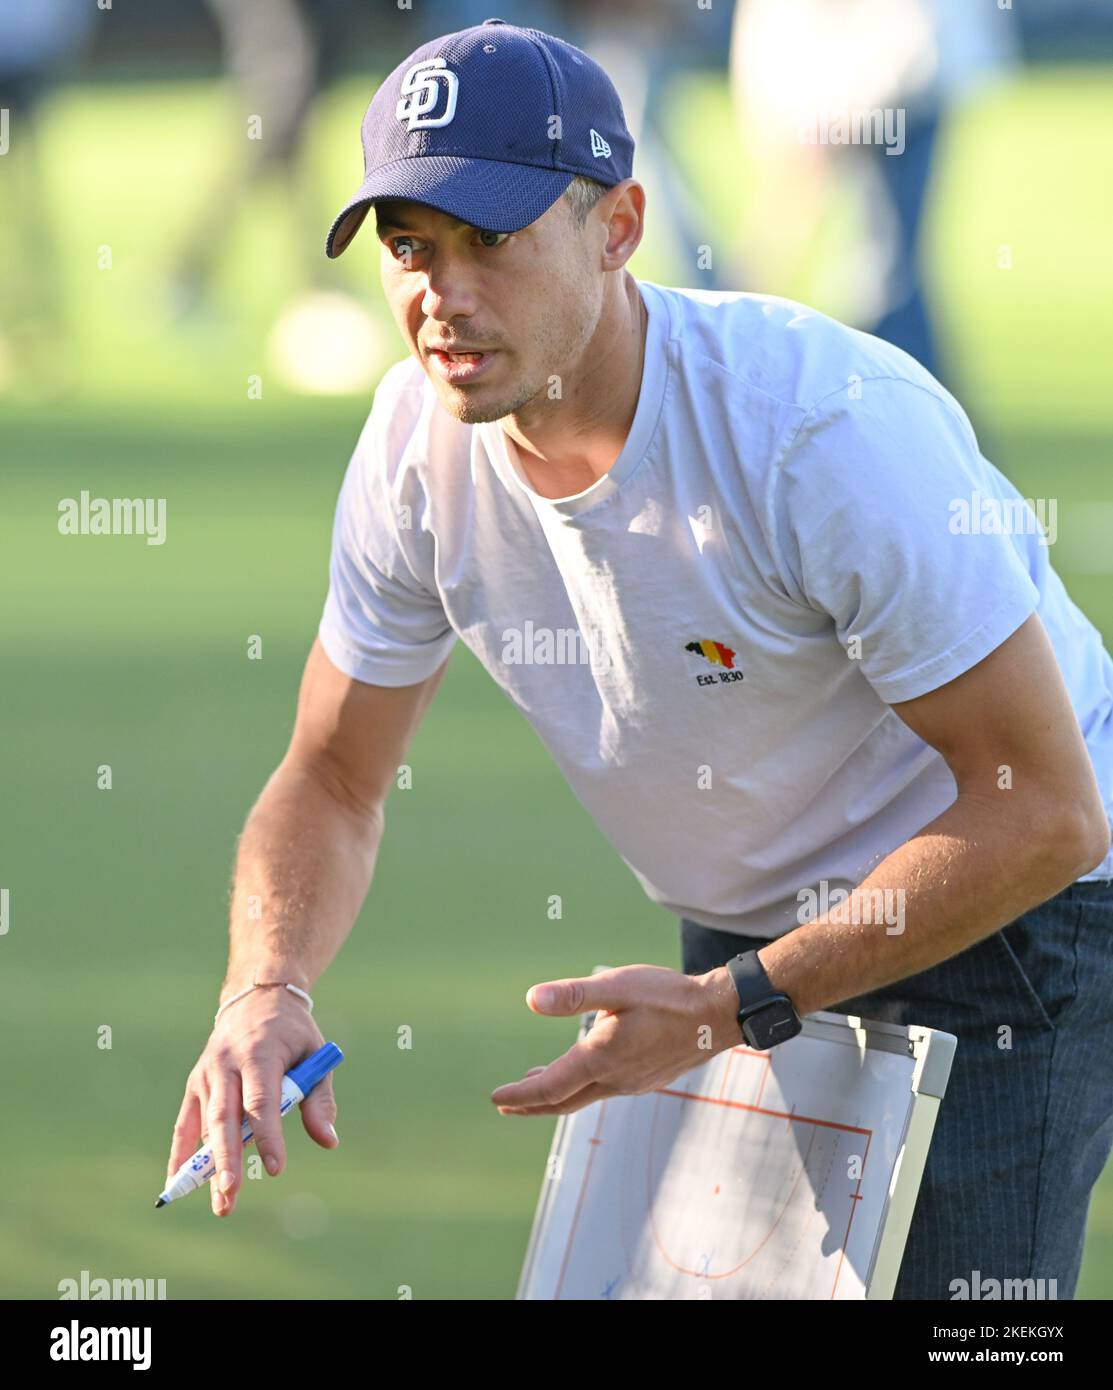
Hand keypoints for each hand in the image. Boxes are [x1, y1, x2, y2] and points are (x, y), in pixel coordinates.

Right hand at [166, 987, 338, 1216]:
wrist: (256, 1000)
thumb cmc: (292, 1034)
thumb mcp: (315, 1055)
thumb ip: (320, 1098)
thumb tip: (329, 1141)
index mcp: (260, 1052)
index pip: (261, 1100)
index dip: (266, 1135)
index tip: (276, 1167)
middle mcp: (226, 1063)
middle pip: (225, 1116)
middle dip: (227, 1158)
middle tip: (232, 1192)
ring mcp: (206, 1074)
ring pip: (206, 1125)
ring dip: (209, 1167)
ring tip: (223, 1204)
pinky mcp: (195, 1085)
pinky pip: (184, 1124)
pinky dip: (181, 1154)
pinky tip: (178, 1183)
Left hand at [489, 964, 741, 1116]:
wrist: (720, 1015)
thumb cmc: (669, 996)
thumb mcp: (618, 985)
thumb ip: (574, 994)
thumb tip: (531, 1000)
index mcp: (602, 1058)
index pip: (550, 1087)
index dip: (521, 1093)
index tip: (496, 1096)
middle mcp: (615, 1079)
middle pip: (564, 1101)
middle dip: (532, 1103)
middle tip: (506, 1104)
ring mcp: (633, 1082)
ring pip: (585, 1096)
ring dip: (557, 1094)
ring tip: (536, 1083)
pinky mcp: (647, 1078)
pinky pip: (605, 1089)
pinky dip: (581, 1086)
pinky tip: (584, 1070)